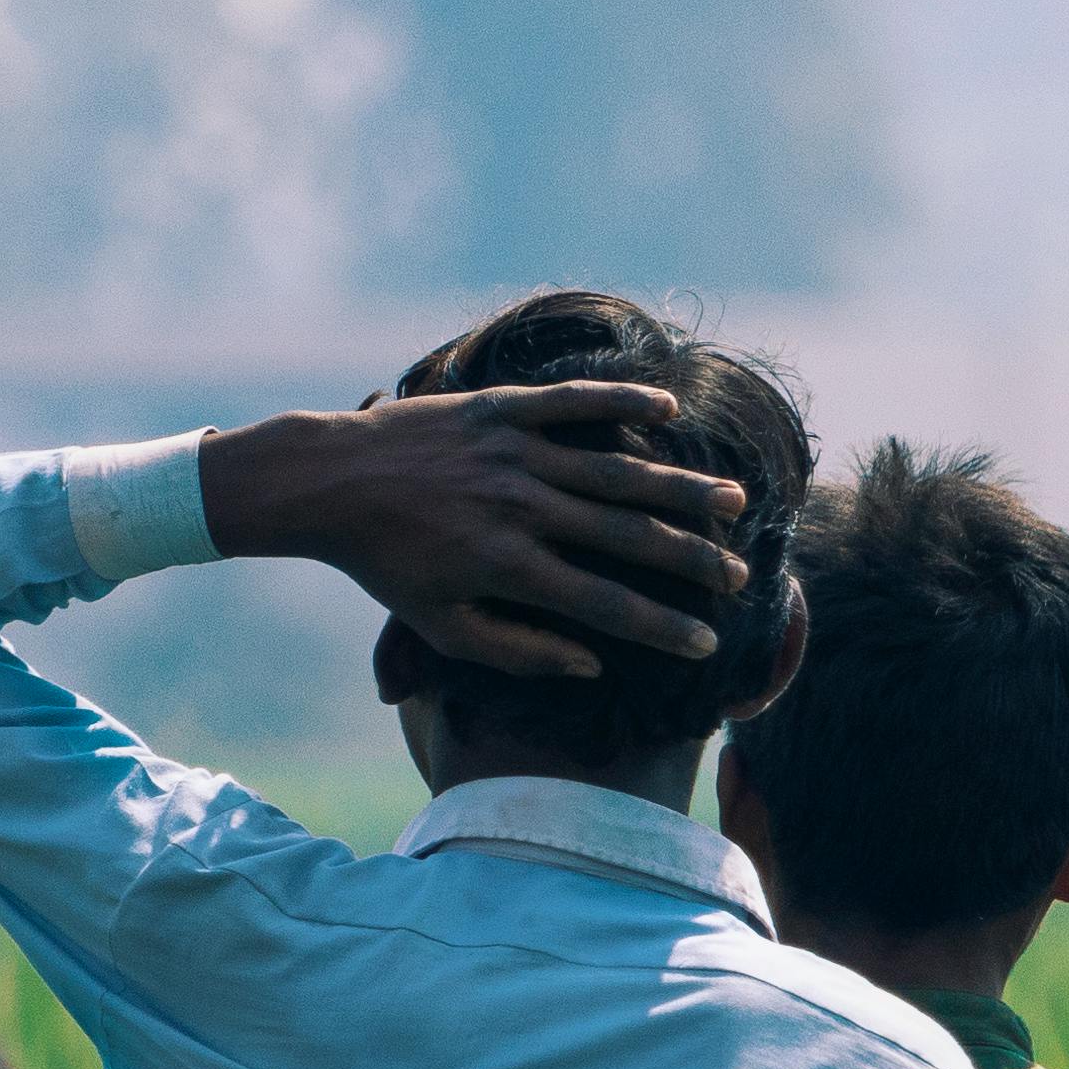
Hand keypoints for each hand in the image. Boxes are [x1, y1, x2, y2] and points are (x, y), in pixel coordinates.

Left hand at [198, 386, 754, 681]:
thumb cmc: (387, 565)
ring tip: (732, 501)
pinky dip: (620, 401)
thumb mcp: (442, 626)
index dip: (662, 627)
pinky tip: (665, 407)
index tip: (707, 641)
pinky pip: (572, 402)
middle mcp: (521, 508)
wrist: (329, 482)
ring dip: (680, 485)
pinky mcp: (500, 408)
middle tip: (739, 575)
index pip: (606, 605)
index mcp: (508, 568)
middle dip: (692, 560)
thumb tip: (592, 667)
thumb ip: (517, 652)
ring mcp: (514, 452)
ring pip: (616, 468)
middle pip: (628, 536)